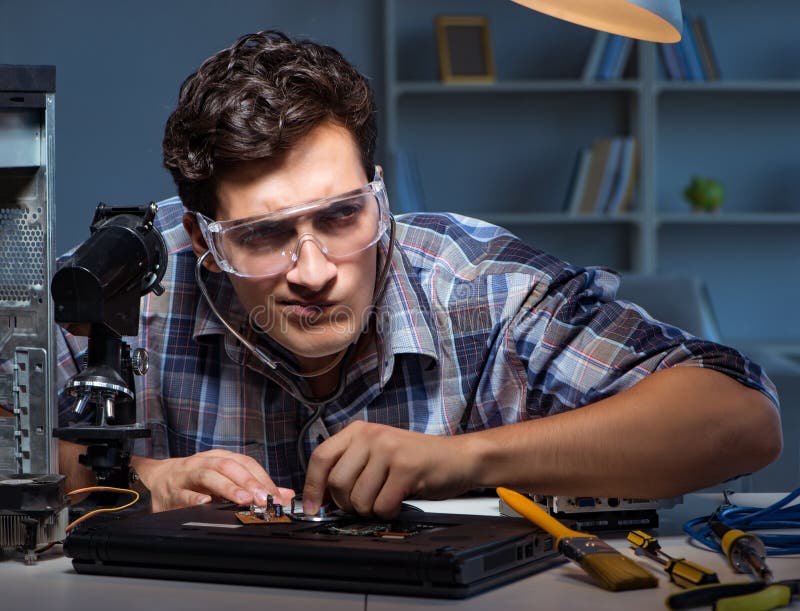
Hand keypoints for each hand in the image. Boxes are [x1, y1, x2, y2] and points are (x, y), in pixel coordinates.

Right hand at [132, 450, 294, 512]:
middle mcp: (206, 462)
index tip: (276, 497)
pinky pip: (183, 494)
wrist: (157, 480)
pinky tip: (205, 503)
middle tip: (263, 500)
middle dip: (248, 482)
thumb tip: (286, 495)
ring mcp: (187, 475)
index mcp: (221, 458)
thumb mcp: (227, 480)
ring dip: (227, 487)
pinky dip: (194, 498)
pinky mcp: (172, 491)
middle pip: (229, 466)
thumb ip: (256, 488)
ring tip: (242, 500)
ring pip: (208, 476)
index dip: (262, 479)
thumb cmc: (196, 480)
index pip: (246, 464)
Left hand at [302, 421, 474, 518]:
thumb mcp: (378, 454)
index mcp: (359, 431)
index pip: (321, 457)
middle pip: (337, 483)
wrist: (459, 457)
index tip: (312, 509)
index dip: (312, 487)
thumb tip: (320, 498)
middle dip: (347, 504)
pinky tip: (400, 501)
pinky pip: (381, 506)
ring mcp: (389, 450)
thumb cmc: (417, 461)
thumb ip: (350, 467)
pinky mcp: (406, 468)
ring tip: (386, 499)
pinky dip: (389, 512)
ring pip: (358, 498)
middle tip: (366, 503)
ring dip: (370, 510)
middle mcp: (371, 436)